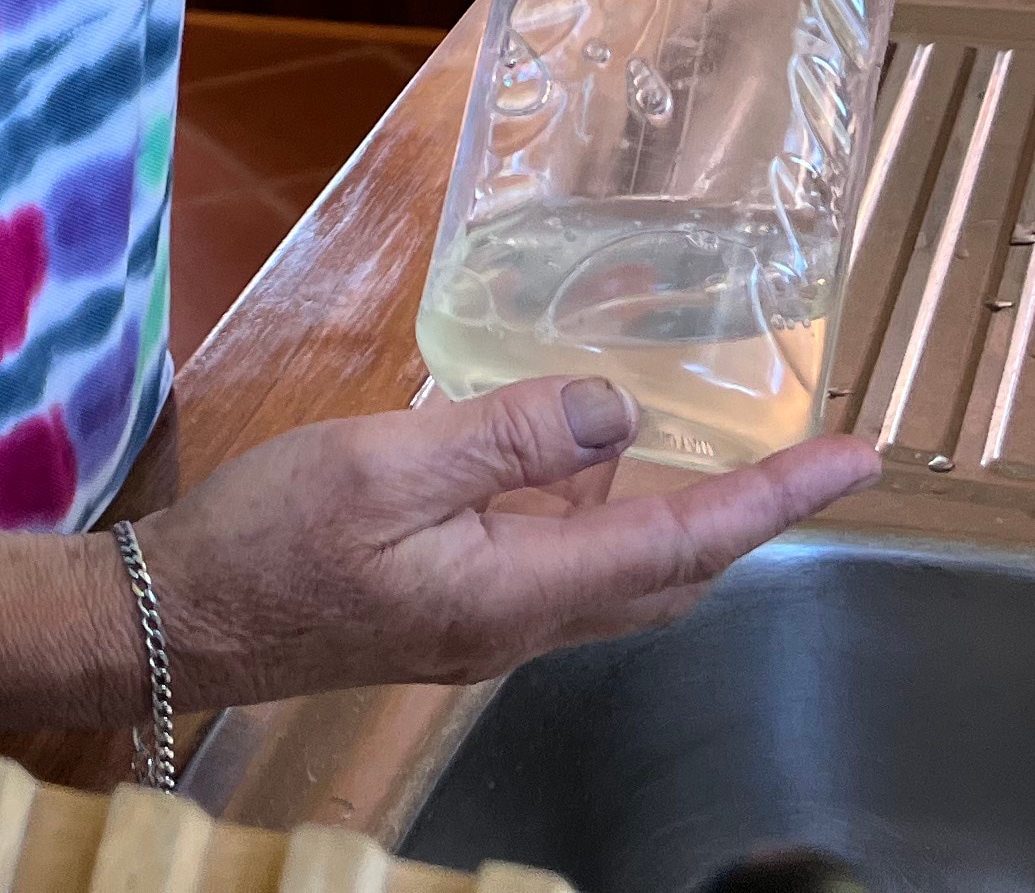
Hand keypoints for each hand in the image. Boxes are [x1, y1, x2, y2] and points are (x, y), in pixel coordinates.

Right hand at [133, 378, 879, 708]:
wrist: (175, 621)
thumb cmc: (268, 538)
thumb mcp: (387, 462)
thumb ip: (510, 436)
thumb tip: (621, 410)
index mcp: (518, 593)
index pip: (683, 542)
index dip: (779, 498)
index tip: (858, 458)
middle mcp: (521, 624)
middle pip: (672, 574)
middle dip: (751, 515)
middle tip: (817, 457)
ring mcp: (485, 624)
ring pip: (619, 572)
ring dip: (675, 512)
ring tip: (710, 438)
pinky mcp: (450, 610)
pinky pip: (559, 561)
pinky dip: (599, 512)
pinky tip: (576, 459)